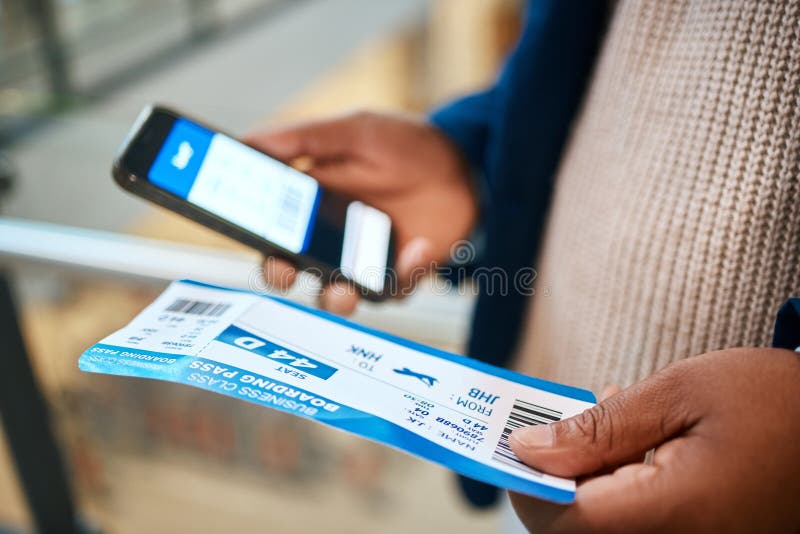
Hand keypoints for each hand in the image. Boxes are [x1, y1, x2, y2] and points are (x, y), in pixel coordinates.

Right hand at [244, 111, 476, 313]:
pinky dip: (405, 275)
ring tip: (345, 290)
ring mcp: (365, 261)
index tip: (243, 231)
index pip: (270, 226)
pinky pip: (393, 290)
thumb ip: (306, 139)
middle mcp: (332, 237)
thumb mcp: (355, 131)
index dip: (253, 232)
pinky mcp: (400, 275)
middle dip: (282, 274)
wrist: (466, 166)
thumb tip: (248, 141)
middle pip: (292, 268)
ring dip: (336, 298)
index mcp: (312, 202)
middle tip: (285, 270)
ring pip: (337, 294)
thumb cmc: (406, 145)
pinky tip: (418, 249)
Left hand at [508, 348, 799, 532]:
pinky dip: (616, 488)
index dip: (526, 479)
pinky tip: (638, 446)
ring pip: (600, 529)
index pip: (562, 519)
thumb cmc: (774, 403)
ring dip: (587, 478)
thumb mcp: (680, 394)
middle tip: (570, 419)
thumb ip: (598, 429)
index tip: (515, 436)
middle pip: (575, 531)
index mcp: (673, 515)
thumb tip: (527, 450)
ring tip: (616, 420)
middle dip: (557, 474)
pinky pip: (634, 527)